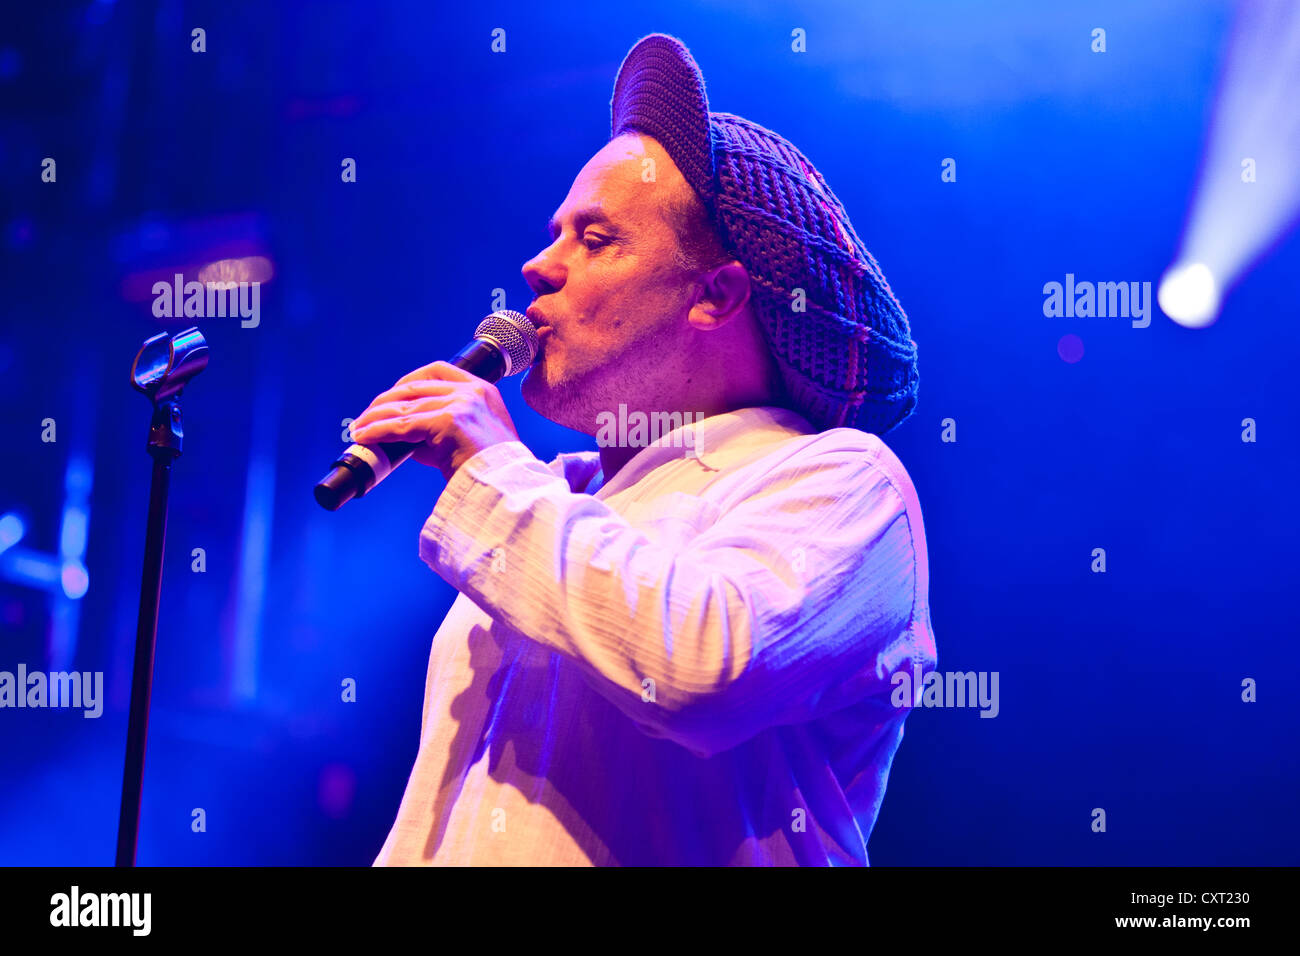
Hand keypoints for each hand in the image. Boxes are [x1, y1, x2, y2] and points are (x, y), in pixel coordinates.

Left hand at [350, 361, 520, 481]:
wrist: (507, 486)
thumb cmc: (491, 470)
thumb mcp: (470, 439)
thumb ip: (441, 430)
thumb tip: (405, 437)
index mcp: (482, 390)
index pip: (438, 371)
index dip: (409, 380)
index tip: (393, 394)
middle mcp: (471, 392)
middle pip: (414, 387)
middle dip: (385, 401)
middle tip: (367, 417)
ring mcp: (461, 404)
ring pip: (404, 407)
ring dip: (375, 417)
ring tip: (359, 429)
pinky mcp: (448, 422)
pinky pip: (402, 425)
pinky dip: (378, 430)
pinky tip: (365, 437)